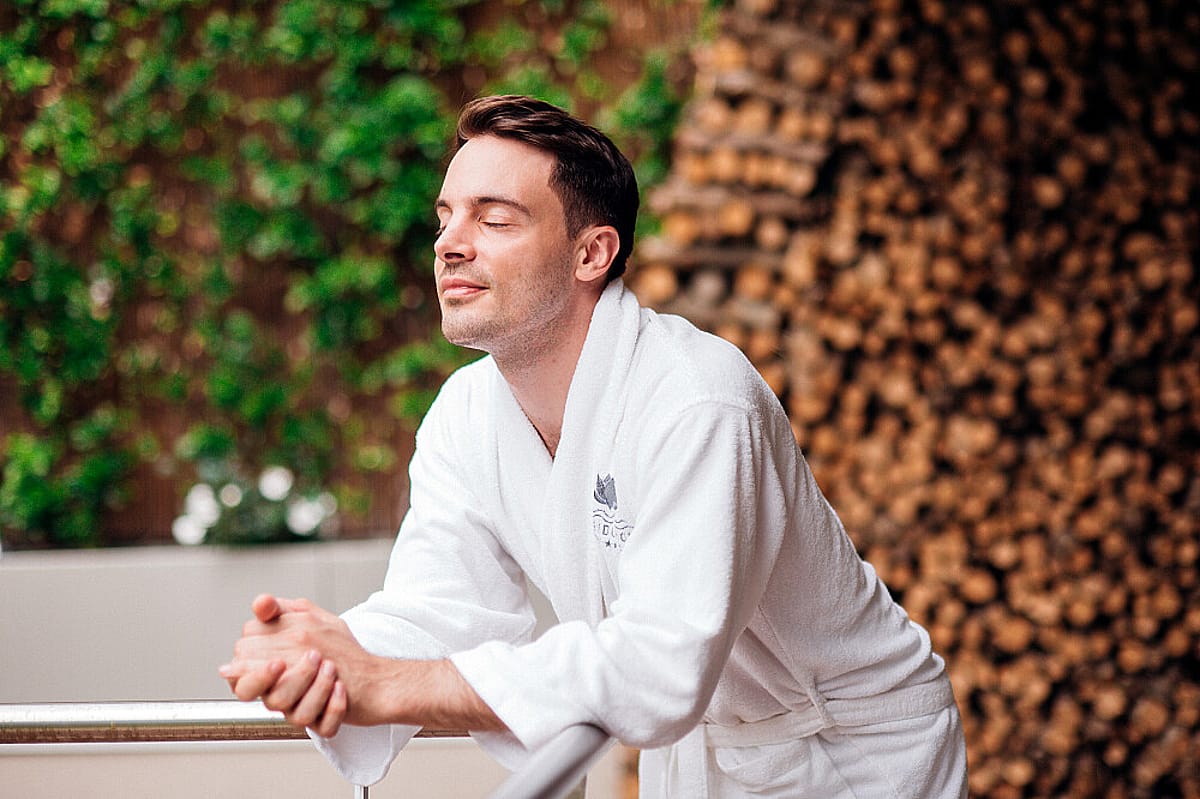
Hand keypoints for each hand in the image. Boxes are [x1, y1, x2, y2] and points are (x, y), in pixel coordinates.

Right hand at [220, 594, 360, 735]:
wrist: (369, 665)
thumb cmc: (329, 643)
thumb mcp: (303, 617)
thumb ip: (278, 610)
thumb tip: (261, 603)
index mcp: (269, 675)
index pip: (243, 684)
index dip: (257, 676)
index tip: (277, 660)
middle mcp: (282, 696)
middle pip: (272, 701)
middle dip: (292, 680)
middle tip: (313, 657)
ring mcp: (303, 712)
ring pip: (299, 716)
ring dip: (317, 689)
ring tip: (332, 667)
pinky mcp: (325, 722)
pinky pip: (325, 727)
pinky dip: (334, 709)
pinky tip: (341, 689)